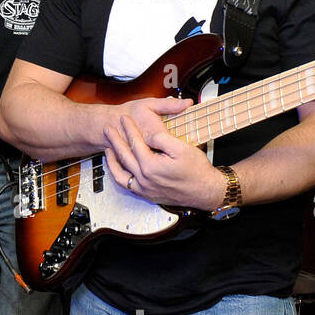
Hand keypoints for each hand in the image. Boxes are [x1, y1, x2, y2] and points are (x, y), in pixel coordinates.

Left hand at [103, 106, 222, 210]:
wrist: (205, 191)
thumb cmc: (197, 171)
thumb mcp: (182, 148)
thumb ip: (162, 139)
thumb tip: (148, 135)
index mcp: (151, 166)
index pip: (135, 143)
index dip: (129, 129)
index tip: (124, 119)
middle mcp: (144, 179)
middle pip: (124, 156)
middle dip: (115, 140)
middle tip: (108, 129)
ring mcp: (145, 189)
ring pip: (120, 174)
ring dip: (112, 160)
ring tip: (108, 149)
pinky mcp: (147, 195)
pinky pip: (127, 185)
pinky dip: (119, 175)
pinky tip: (119, 168)